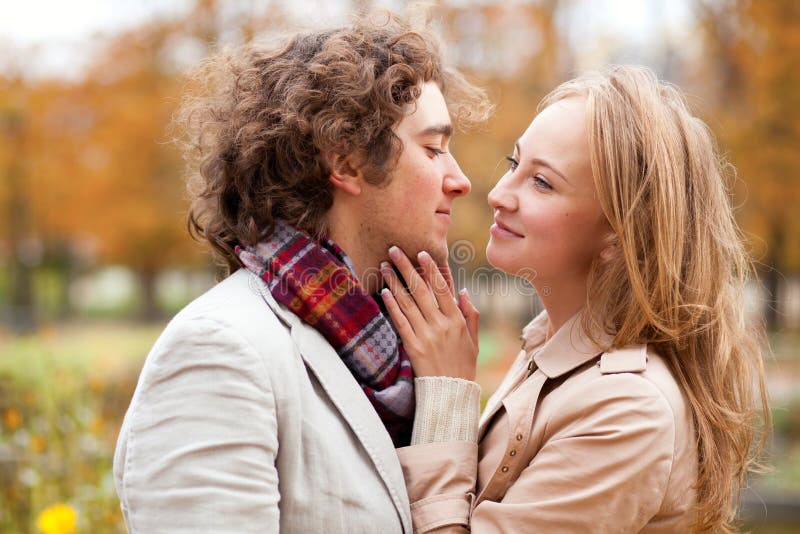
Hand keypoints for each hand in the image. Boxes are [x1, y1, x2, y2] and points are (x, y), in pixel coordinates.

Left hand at [379, 246, 478, 380]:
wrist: (450, 393)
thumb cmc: (463, 365)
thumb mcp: (473, 339)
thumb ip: (470, 313)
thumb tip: (462, 289)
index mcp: (457, 320)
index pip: (443, 288)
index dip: (431, 269)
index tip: (421, 253)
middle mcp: (441, 325)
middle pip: (421, 290)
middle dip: (406, 267)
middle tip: (394, 250)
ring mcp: (426, 335)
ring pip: (408, 302)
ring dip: (394, 281)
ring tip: (383, 266)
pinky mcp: (413, 346)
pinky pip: (400, 321)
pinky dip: (392, 305)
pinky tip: (384, 291)